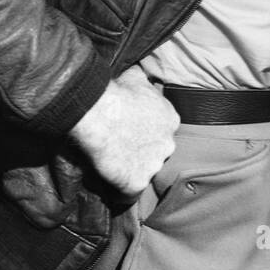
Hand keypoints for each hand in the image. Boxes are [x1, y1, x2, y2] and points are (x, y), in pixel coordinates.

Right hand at [69, 65, 179, 197]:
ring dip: (131, 171)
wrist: (98, 112)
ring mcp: (154, 165)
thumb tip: (142, 74)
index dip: (145, 132)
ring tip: (111, 167)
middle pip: (157, 152)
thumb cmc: (115, 92)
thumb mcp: (136, 78)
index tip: (131, 132)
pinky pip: (129, 195)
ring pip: (144, 172)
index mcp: (171, 119)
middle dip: (142, 152)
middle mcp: (169, 143)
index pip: (163, 130)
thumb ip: (144, 82)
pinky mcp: (136, 183)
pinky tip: (110, 189)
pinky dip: (120, 193)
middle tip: (121, 149)